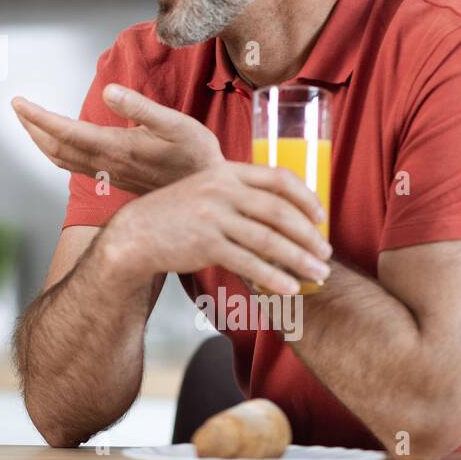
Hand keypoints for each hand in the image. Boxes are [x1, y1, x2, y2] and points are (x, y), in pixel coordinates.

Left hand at [11, 85, 223, 194]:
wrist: (206, 194)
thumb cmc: (196, 155)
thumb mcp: (176, 124)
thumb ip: (140, 108)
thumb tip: (107, 92)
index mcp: (116, 147)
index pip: (66, 132)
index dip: (38, 117)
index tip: (18, 102)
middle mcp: (106, 163)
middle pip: (55, 147)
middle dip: (31, 127)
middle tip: (16, 106)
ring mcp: (108, 173)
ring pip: (61, 159)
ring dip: (39, 139)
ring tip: (27, 121)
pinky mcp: (112, 177)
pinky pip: (72, 165)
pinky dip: (55, 151)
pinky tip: (55, 142)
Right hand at [101, 161, 332, 293]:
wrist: (134, 234)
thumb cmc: (174, 215)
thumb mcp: (203, 190)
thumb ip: (235, 192)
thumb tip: (280, 212)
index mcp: (225, 171)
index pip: (278, 178)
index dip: (306, 197)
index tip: (322, 217)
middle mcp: (221, 189)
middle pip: (279, 211)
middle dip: (309, 235)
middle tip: (326, 253)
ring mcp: (212, 216)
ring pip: (269, 240)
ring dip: (299, 260)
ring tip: (318, 275)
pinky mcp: (205, 244)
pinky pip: (248, 263)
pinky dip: (273, 277)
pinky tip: (289, 288)